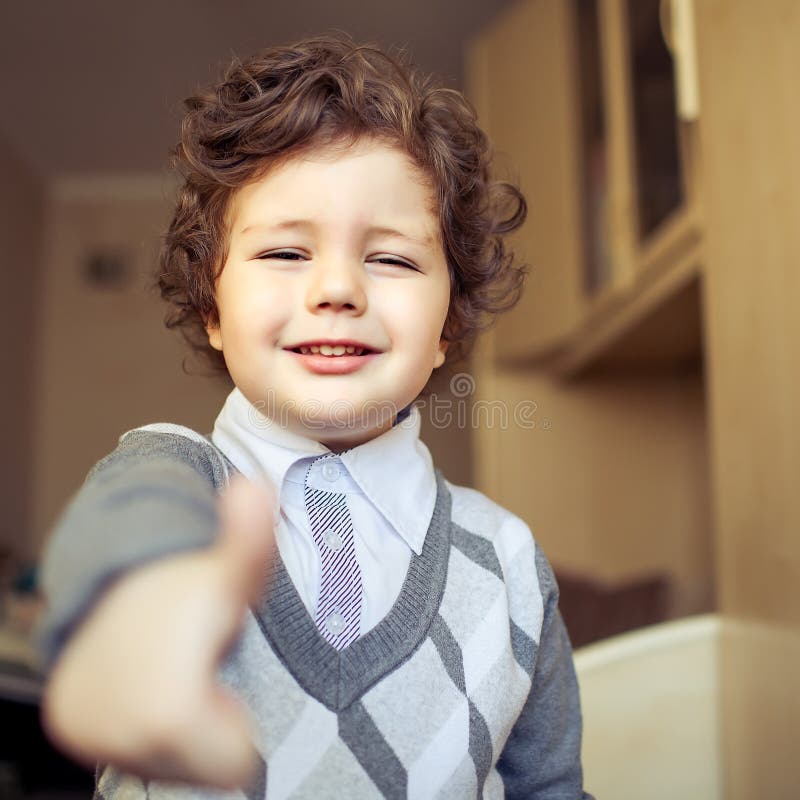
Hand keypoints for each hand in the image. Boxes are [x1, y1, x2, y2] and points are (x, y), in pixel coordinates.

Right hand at [41, 476, 275, 789]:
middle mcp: (115, 735)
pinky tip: (151, 678)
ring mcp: (89, 734)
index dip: (235, 716)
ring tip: (173, 668)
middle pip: (201, 766)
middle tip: (196, 665)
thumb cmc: (185, 582)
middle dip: (209, 720)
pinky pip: (139, 748)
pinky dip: (152, 721)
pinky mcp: (74, 728)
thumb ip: (252, 541)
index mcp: (166, 713)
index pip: (235, 761)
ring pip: (171, 759)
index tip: (216, 671)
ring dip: (182, 720)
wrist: (111, 572)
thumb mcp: (230, 568)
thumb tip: (256, 489)